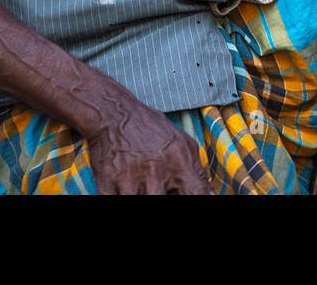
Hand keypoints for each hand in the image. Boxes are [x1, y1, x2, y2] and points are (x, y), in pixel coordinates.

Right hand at [86, 99, 211, 194]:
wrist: (114, 114)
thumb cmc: (151, 128)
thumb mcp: (182, 141)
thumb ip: (196, 169)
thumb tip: (208, 192)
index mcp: (178, 160)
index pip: (197, 192)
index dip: (199, 199)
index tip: (197, 198)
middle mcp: (155, 170)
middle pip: (163, 201)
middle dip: (162, 195)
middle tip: (159, 187)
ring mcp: (130, 178)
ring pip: (138, 202)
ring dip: (141, 194)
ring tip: (142, 185)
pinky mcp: (108, 183)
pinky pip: (114, 201)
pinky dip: (121, 195)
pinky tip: (126, 188)